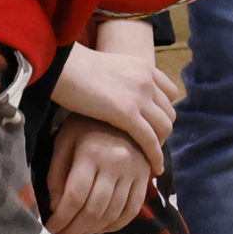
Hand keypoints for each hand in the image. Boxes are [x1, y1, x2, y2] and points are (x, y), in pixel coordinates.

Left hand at [47, 114, 153, 233]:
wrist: (123, 107)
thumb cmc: (86, 125)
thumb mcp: (64, 142)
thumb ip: (57, 174)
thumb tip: (57, 207)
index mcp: (91, 153)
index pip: (75, 197)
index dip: (60, 220)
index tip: (49, 231)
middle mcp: (116, 163)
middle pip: (94, 209)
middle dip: (74, 230)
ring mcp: (135, 170)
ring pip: (114, 213)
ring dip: (93, 231)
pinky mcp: (146, 175)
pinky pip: (133, 209)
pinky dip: (116, 224)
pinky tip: (101, 228)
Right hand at [50, 44, 176, 169]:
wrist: (62, 66)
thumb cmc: (74, 69)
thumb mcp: (109, 68)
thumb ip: (122, 80)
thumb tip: (120, 95)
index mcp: (144, 67)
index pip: (169, 93)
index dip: (164, 110)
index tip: (153, 123)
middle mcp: (147, 81)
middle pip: (169, 111)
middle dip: (162, 129)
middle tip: (151, 144)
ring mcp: (139, 97)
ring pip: (164, 126)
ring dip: (160, 143)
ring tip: (150, 156)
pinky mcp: (127, 113)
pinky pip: (150, 139)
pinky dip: (155, 155)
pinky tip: (155, 168)